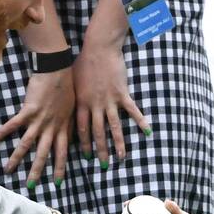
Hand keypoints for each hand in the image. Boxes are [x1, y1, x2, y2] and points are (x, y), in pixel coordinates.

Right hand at [0, 68, 75, 186]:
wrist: (58, 70)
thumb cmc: (67, 87)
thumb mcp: (73, 110)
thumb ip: (70, 125)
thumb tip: (72, 138)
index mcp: (63, 128)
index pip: (62, 153)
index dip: (60, 169)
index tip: (57, 183)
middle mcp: (51, 128)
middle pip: (43, 154)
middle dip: (37, 171)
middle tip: (31, 186)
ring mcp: (39, 120)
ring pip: (26, 144)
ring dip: (16, 158)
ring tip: (7, 170)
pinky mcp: (28, 110)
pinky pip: (13, 124)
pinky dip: (2, 133)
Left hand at [73, 40, 150, 165]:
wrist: (98, 48)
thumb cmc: (83, 62)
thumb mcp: (73, 82)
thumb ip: (72, 97)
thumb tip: (65, 108)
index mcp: (81, 103)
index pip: (81, 129)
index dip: (84, 144)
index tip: (86, 156)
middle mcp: (95, 105)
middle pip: (98, 133)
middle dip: (100, 150)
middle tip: (103, 165)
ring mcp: (109, 100)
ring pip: (114, 127)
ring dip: (118, 143)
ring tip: (121, 157)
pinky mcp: (122, 94)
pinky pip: (132, 111)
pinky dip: (140, 121)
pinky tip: (147, 132)